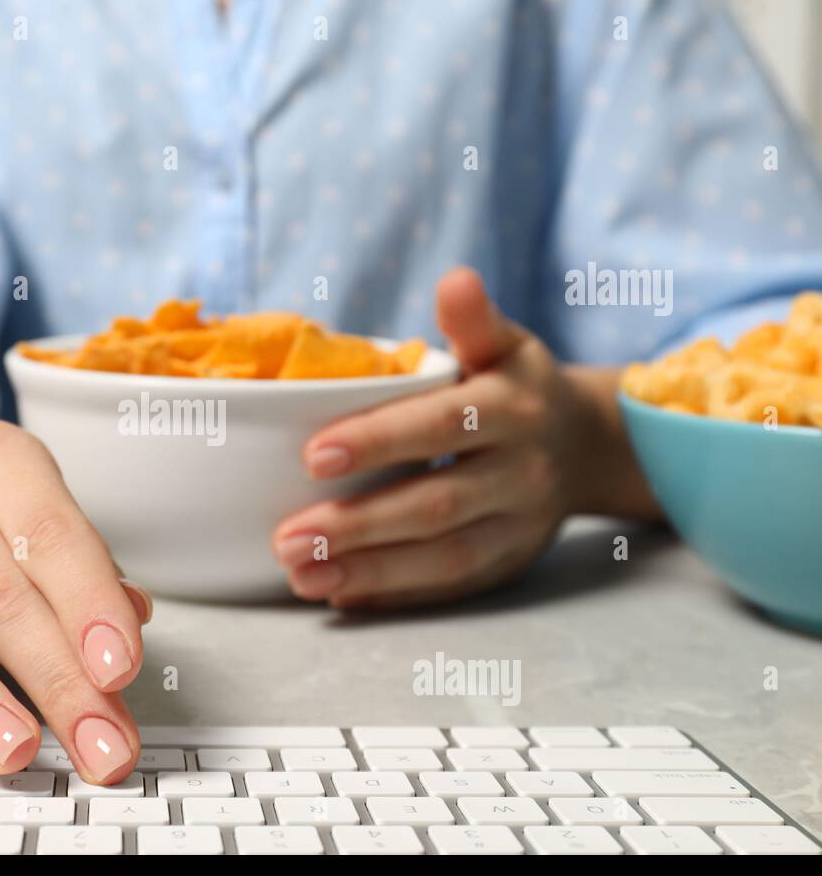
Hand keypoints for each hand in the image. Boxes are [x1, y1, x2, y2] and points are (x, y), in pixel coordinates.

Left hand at [272, 266, 647, 608]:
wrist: (587, 444)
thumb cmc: (517, 386)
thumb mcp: (505, 344)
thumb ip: (474, 321)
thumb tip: (455, 280)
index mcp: (513, 408)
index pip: (440, 425)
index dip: (377, 442)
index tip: (312, 456)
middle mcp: (522, 472)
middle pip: (436, 506)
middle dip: (358, 526)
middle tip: (287, 538)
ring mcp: (520, 527)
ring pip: (443, 559)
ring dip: (368, 571)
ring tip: (301, 574)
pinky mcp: (510, 565)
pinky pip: (451, 588)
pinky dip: (394, 595)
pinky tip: (339, 594)